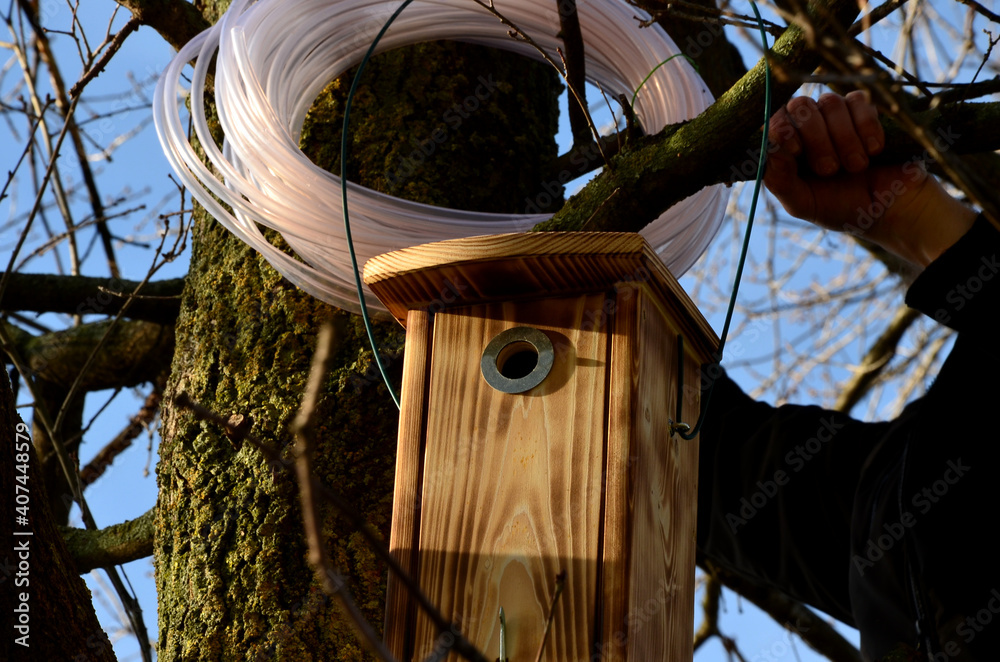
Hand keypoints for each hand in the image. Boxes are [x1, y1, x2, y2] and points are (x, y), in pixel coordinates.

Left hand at [763, 91, 976, 267]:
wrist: (890, 210)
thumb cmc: (841, 207)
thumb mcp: (803, 203)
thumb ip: (779, 180)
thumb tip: (766, 150)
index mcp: (788, 147)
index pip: (774, 120)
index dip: (782, 129)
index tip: (796, 151)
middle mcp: (808, 126)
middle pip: (800, 105)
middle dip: (815, 137)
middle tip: (830, 170)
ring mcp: (837, 116)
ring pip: (830, 102)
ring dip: (844, 138)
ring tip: (856, 167)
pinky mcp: (867, 111)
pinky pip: (860, 101)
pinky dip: (866, 127)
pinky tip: (874, 150)